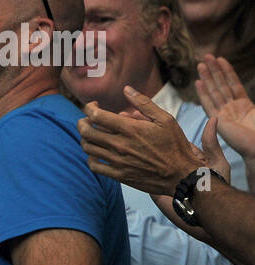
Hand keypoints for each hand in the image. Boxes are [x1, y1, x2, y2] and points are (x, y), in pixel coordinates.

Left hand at [79, 88, 205, 194]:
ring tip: (92, 134)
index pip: (96, 116)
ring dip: (85, 138)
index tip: (93, 106)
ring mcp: (117, 161)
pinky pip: (93, 165)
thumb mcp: (165, 120)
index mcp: (130, 129)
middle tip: (87, 119)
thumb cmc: (175, 145)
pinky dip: (90, 156)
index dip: (89, 108)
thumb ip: (144, 103)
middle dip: (82, 122)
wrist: (181, 175)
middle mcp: (120, 145)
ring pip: (87, 147)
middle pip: (86, 131)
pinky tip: (97, 152)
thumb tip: (126, 89)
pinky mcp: (118, 175)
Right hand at [196, 54, 254, 160]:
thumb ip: (253, 104)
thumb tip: (247, 93)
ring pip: (214, 91)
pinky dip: (203, 92)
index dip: (228, 72)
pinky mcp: (217, 120)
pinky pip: (209, 103)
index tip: (221, 59)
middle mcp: (232, 107)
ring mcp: (224, 113)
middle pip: (221, 85)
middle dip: (215, 70)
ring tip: (201, 64)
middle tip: (207, 56)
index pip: (234, 84)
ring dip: (208, 77)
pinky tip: (198, 82)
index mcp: (244, 105)